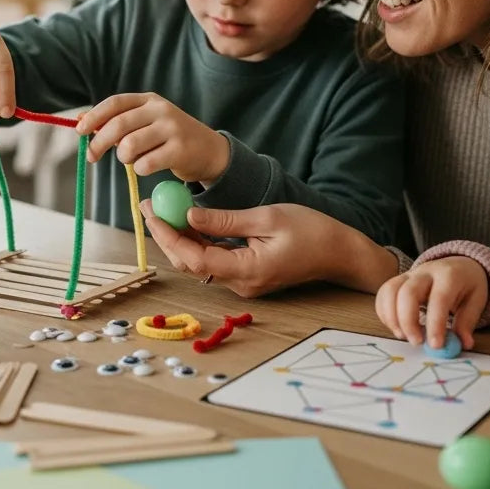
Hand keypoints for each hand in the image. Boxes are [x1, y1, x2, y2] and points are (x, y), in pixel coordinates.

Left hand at [77, 93, 227, 181]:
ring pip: (129, 145)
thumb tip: (80, 121)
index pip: (115, 103)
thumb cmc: (170, 139)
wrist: (209, 151)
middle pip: (118, 125)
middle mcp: (161, 110)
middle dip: (98, 143)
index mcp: (149, 100)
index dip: (94, 116)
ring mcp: (172, 129)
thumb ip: (118, 123)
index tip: (79, 131)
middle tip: (91, 156)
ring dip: (123, 157)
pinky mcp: (180, 150)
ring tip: (131, 159)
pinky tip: (147, 167)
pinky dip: (139, 168)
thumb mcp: (147, 124)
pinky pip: (145, 163)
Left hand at [140, 201, 391, 297]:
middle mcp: (241, 283)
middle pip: (190, 263)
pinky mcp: (247, 275)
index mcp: (247, 270)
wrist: (340, 253)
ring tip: (161, 208)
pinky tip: (185, 220)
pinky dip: (196, 241)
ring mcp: (243, 282)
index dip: (168, 236)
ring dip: (178, 237)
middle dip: (166, 235)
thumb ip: (226, 220)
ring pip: (199, 262)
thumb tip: (188, 216)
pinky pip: (213, 260)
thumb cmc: (312, 231)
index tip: (152, 212)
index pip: (194, 258)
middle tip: (149, 205)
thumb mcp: (267, 217)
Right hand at [374, 256, 487, 349]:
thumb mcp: (476, 300)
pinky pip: (383, 294)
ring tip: (403, 336)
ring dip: (392, 318)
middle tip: (416, 342)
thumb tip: (463, 344)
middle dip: (408, 321)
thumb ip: (467, 322)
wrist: (458, 265)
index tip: (436, 346)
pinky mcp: (397, 280)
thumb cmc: (467, 285)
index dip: (435, 324)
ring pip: (390, 291)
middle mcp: (425, 272)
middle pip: (407, 292)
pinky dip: (384, 313)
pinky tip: (396, 327)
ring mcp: (408, 274)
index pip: (438, 299)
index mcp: (449, 276)